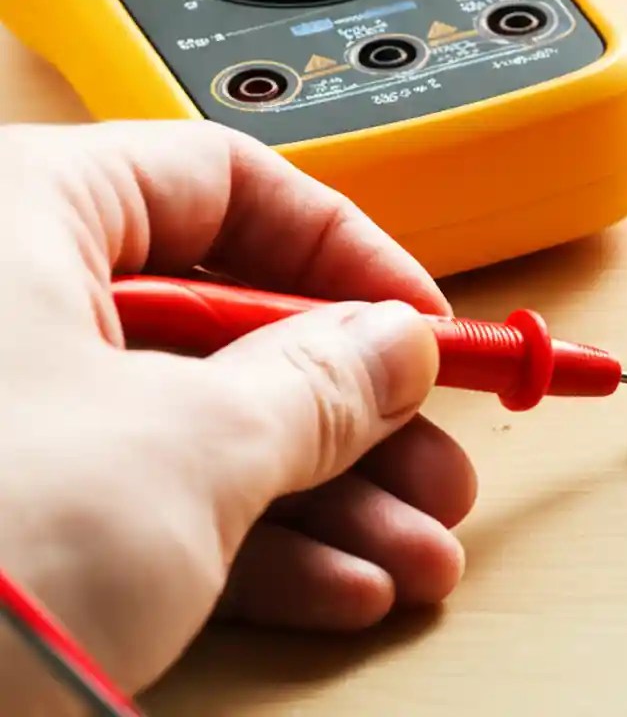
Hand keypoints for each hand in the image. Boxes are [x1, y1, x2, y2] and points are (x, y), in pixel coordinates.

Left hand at [0, 121, 476, 712]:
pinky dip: (253, 553)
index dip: (341, 254)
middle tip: (435, 467)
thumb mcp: (189, 448)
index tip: (419, 322)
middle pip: (223, 331)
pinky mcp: (3, 519)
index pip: (216, 184)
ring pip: (196, 433)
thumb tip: (393, 347)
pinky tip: (340, 589)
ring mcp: (1, 421)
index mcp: (14, 218)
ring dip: (326, 502)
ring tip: (417, 555)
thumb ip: (317, 383)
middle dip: (352, 417)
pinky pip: (150, 509)